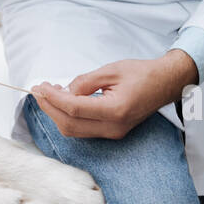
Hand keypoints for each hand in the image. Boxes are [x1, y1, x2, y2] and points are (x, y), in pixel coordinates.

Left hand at [32, 52, 196, 139]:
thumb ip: (85, 81)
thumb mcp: (111, 70)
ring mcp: (113, 133)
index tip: (40, 86)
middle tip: (38, 90)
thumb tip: (64, 91)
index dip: (53, 98)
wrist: (165, 84)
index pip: (74, 108)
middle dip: (49, 108)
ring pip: (74, 130)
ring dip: (56, 114)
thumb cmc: (141, 73)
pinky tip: (63, 101)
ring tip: (48, 94)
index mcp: (115, 110)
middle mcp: (113, 127)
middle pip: (70, 125)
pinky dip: (68, 117)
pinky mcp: (112, 132)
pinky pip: (83, 129)